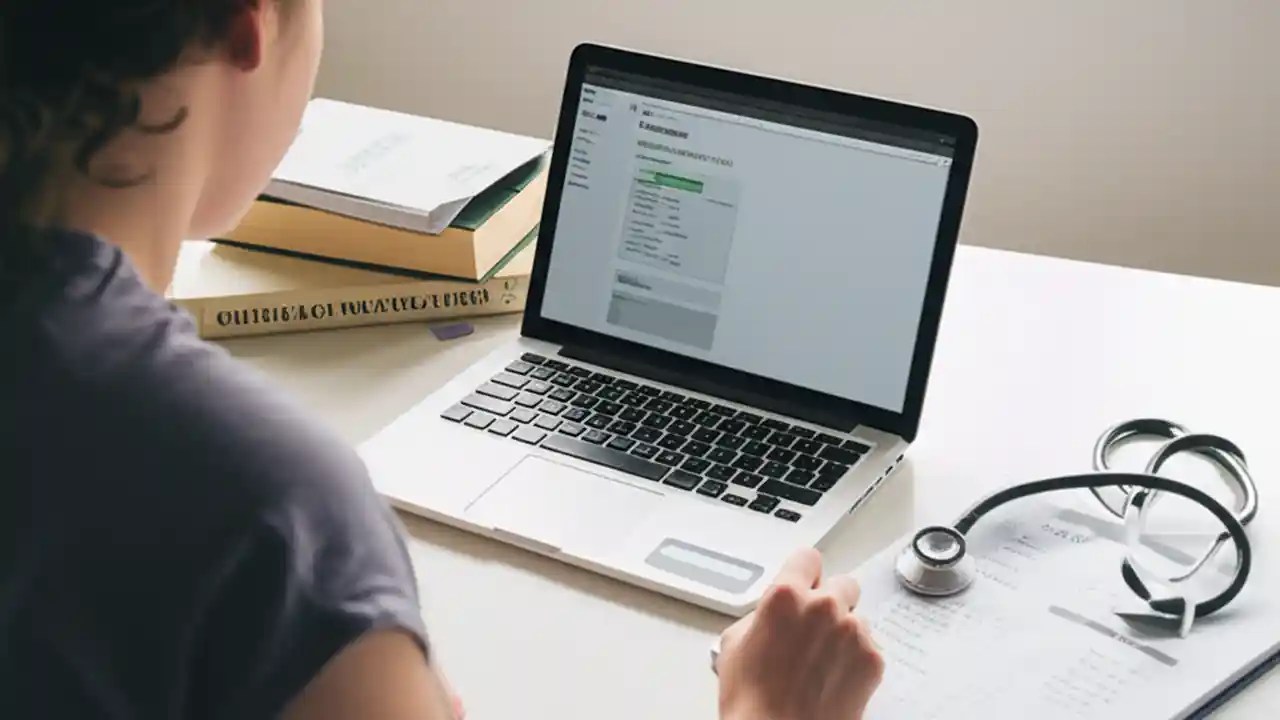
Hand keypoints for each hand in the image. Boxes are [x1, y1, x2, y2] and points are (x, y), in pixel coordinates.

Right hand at [715, 548, 883, 719]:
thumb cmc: (751, 700)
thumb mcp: (736, 642)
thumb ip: (763, 613)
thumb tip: (774, 613)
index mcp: (786, 596)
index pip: (808, 558)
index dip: (804, 573)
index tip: (805, 583)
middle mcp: (824, 607)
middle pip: (842, 583)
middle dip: (831, 601)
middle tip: (816, 627)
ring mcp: (853, 633)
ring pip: (857, 617)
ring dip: (844, 631)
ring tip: (823, 661)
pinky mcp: (872, 660)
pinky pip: (869, 646)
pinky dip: (856, 658)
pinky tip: (834, 677)